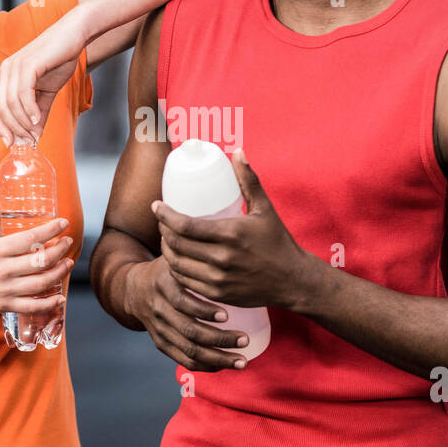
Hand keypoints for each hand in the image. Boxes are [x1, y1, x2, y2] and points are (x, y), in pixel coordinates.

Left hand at [0, 19, 86, 145]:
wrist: (73, 35)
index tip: (14, 143)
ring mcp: (14, 66)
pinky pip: (23, 93)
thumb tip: (35, 137)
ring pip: (11, 103)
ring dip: (23, 122)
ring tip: (35, 132)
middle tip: (29, 141)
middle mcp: (5, 70)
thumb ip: (39, 113)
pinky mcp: (28, 64)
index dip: (2, 128)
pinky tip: (38, 119)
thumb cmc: (59, 60)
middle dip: (14, 129)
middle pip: (0, 108)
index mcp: (4, 77)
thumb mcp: (47, 92)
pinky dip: (29, 109)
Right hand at [0, 218, 74, 322]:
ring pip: (41, 282)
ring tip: (68, 263)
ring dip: (59, 272)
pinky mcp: (4, 305)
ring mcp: (5, 289)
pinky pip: (32, 306)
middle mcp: (3, 269)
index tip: (63, 223)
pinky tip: (60, 298)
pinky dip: (49, 304)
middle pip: (41, 259)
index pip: (30, 238)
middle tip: (68, 243)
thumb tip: (9, 220)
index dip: (50, 230)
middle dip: (60, 250)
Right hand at [124, 257, 250, 371]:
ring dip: (217, 358)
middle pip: (189, 331)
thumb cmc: (167, 267)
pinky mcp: (161, 343)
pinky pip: (183, 359)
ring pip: (188, 350)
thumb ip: (194, 247)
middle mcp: (159, 309)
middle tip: (244, 340)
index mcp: (164, 284)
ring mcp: (159, 329)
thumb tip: (225, 225)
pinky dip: (205, 366)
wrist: (134, 288)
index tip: (227, 314)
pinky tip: (225, 366)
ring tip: (242, 361)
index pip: (183, 302)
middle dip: (219, 339)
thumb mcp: (175, 254)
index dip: (204, 310)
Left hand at [152, 147, 306, 310]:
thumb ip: (248, 180)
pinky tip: (176, 259)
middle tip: (161, 220)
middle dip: (162, 230)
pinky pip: (186, 282)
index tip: (156, 206)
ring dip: (166, 250)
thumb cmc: (277, 241)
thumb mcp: (265, 208)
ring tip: (166, 238)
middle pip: (176, 244)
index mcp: (231, 234)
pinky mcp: (217, 294)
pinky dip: (176, 269)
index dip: (164, 215)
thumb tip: (237, 152)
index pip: (185, 226)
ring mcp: (218, 279)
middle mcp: (222, 258)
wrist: (292, 280)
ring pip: (177, 264)